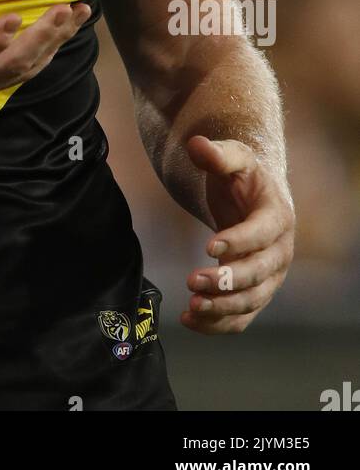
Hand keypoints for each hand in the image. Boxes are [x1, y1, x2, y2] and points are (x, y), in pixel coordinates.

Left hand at [182, 135, 294, 333]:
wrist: (255, 197)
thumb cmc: (243, 176)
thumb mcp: (233, 158)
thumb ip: (216, 153)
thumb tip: (197, 144)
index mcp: (277, 216)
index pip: (261, 233)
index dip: (238, 241)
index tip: (208, 246)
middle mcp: (279, 251)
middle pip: (259, 273)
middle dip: (228, 281)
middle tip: (193, 281)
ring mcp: (270, 276)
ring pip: (252, 301)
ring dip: (223, 308)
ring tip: (191, 307)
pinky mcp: (256, 293)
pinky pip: (242, 316)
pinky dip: (218, 324)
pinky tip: (189, 321)